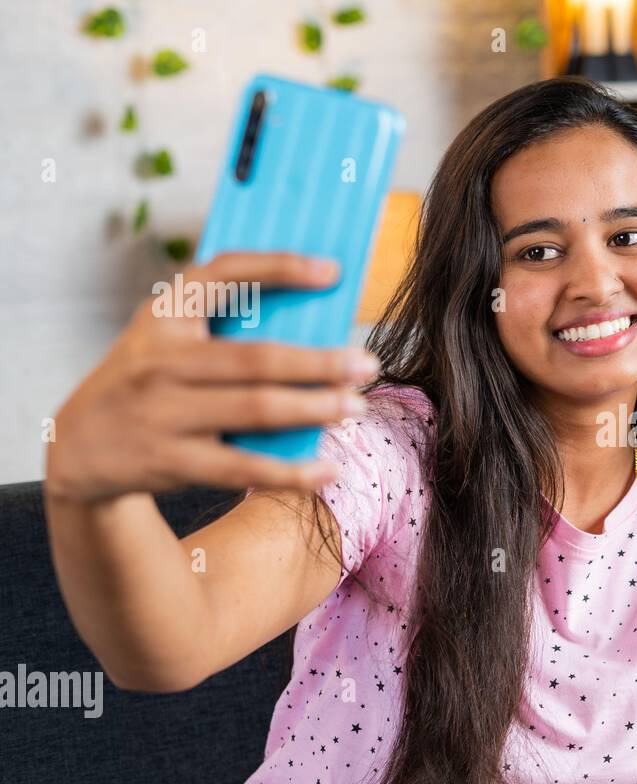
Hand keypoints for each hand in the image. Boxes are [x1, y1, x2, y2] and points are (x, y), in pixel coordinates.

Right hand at [45, 252, 377, 503]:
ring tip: (357, 407)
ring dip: (314, 407)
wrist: (77, 449)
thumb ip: (223, 333)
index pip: (223, 275)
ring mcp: (163, 411)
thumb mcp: (167, 344)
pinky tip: (327, 470)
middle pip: (256, 358)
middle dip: (319, 362)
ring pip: (255, 408)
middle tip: (368, 364)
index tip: (333, 271)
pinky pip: (241, 466)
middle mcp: (160, 360)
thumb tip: (315, 336)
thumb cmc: (149, 385)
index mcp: (163, 317)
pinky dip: (290, 471)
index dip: (279, 268)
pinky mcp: (169, 460)